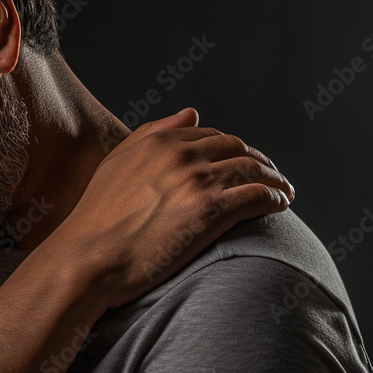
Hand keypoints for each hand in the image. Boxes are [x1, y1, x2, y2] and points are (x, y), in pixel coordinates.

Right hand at [46, 108, 294, 307]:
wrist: (89, 259)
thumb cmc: (96, 220)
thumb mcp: (117, 163)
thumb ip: (154, 133)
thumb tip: (191, 113)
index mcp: (160, 141)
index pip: (211, 135)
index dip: (231, 148)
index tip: (241, 162)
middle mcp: (182, 155)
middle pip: (237, 148)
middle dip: (259, 160)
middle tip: (269, 176)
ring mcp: (199, 182)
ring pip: (253, 170)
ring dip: (274, 179)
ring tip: (283, 191)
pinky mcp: (212, 213)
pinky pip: (258, 196)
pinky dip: (274, 198)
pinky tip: (280, 205)